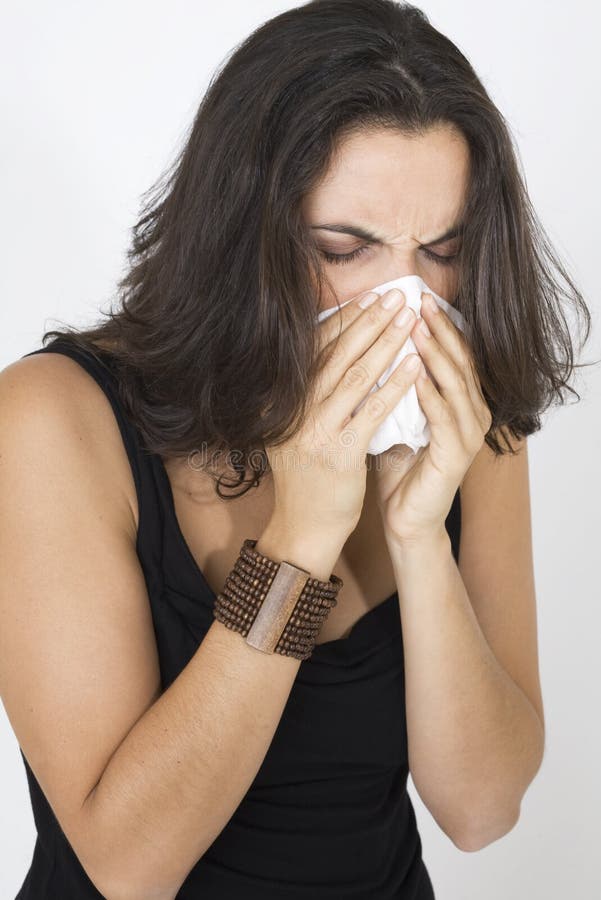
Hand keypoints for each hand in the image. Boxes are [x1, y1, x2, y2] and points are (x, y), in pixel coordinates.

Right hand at [264, 288, 420, 547]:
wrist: (302, 527)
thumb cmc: (307, 479)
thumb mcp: (297, 431)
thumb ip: (310, 398)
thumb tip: (335, 357)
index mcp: (286, 401)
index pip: (315, 350)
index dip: (343, 321)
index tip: (368, 298)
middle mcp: (297, 410)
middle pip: (336, 355)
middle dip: (369, 321)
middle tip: (395, 295)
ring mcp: (316, 430)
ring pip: (355, 376)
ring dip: (386, 343)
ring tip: (410, 319)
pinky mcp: (339, 452)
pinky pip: (372, 410)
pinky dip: (395, 385)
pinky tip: (416, 365)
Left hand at [373, 292, 492, 545]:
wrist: (406, 519)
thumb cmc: (397, 468)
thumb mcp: (392, 418)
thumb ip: (392, 386)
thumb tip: (367, 345)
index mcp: (459, 402)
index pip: (451, 353)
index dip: (435, 325)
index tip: (413, 296)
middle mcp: (471, 413)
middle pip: (458, 360)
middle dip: (438, 329)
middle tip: (419, 300)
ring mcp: (469, 434)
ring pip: (455, 383)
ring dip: (435, 354)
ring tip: (416, 327)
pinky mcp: (458, 455)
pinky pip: (445, 417)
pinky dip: (430, 394)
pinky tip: (415, 374)